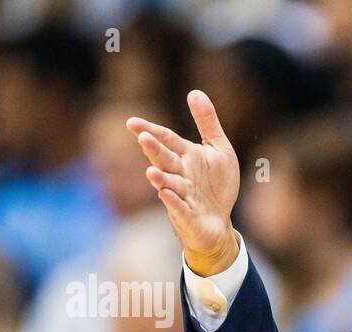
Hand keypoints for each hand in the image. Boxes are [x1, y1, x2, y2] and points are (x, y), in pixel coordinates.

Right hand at [126, 90, 240, 275]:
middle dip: (155, 150)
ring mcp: (183, 195)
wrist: (219, 220)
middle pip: (165, 159)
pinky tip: (165, 193)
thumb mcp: (219, 149)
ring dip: (161, 178)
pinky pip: (179, 207)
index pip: (167, 139)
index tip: (132, 123)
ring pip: (169, 184)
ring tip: (152, 172)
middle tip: (144, 138)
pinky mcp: (188, 215)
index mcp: (186, 155)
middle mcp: (181, 173)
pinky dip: (172, 201)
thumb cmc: (217, 184)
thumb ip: (207, 123)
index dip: (151, 130)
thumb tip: (194, 92)